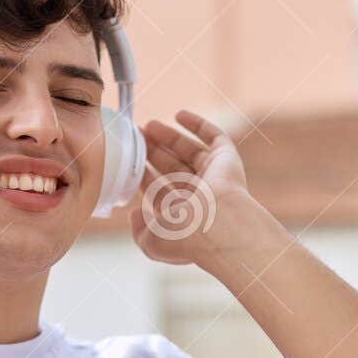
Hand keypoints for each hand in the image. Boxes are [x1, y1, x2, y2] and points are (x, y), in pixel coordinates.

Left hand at [132, 110, 265, 267]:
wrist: (217, 225)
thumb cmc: (184, 237)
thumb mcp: (151, 242)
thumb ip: (139, 230)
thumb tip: (135, 214)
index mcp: (183, 215)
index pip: (161, 190)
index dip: (145, 175)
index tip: (131, 160)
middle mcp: (199, 195)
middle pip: (172, 167)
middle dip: (154, 152)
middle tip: (138, 137)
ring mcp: (214, 176)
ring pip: (188, 151)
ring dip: (169, 137)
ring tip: (149, 125)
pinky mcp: (227, 159)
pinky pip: (214, 137)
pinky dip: (198, 124)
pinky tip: (179, 115)